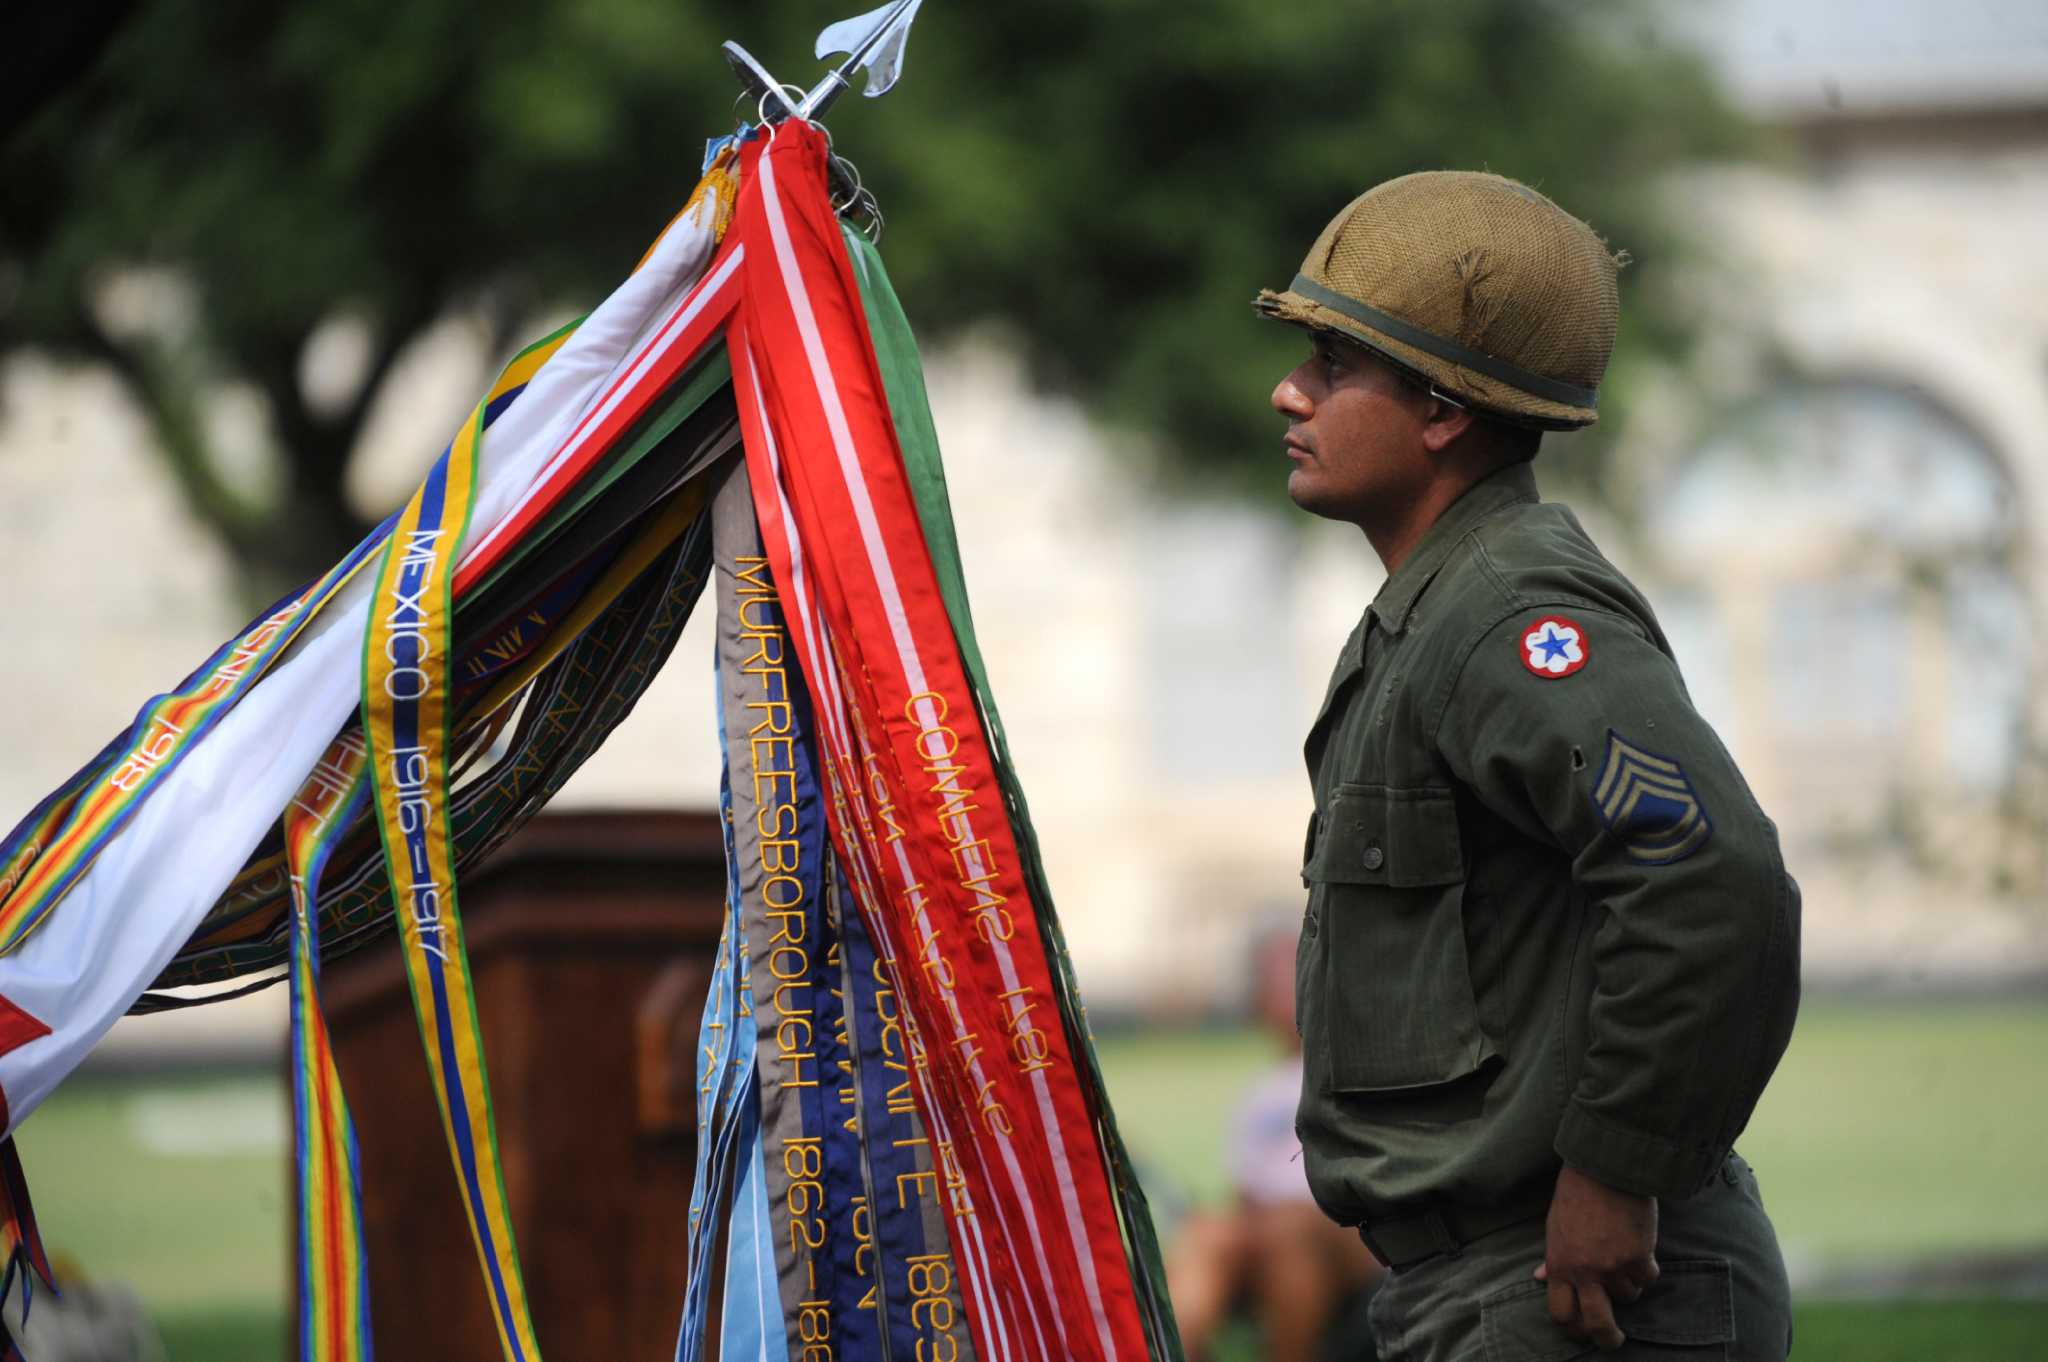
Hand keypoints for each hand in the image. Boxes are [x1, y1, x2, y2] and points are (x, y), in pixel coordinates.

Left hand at [1534, 1165, 1657, 1350]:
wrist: (1605, 1169)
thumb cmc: (1575, 1195)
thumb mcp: (1554, 1227)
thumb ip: (1552, 1258)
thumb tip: (1539, 1278)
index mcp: (1560, 1265)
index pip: (1561, 1313)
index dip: (1572, 1329)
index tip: (1582, 1331)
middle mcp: (1586, 1271)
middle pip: (1597, 1324)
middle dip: (1607, 1339)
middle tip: (1613, 1341)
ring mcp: (1614, 1266)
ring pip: (1628, 1296)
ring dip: (1629, 1283)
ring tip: (1624, 1256)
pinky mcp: (1640, 1256)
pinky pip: (1648, 1278)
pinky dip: (1647, 1268)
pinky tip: (1641, 1248)